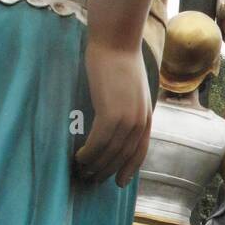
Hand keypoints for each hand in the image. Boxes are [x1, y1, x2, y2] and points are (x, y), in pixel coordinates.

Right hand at [75, 41, 151, 186]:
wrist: (117, 42)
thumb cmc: (119, 61)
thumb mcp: (131, 89)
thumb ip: (128, 107)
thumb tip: (116, 122)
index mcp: (146, 116)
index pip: (139, 151)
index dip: (129, 169)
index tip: (119, 182)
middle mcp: (139, 120)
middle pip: (123, 155)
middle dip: (107, 170)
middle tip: (91, 179)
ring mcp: (127, 118)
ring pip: (110, 152)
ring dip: (95, 165)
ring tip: (81, 172)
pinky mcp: (111, 113)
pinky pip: (99, 142)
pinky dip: (88, 153)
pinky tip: (78, 157)